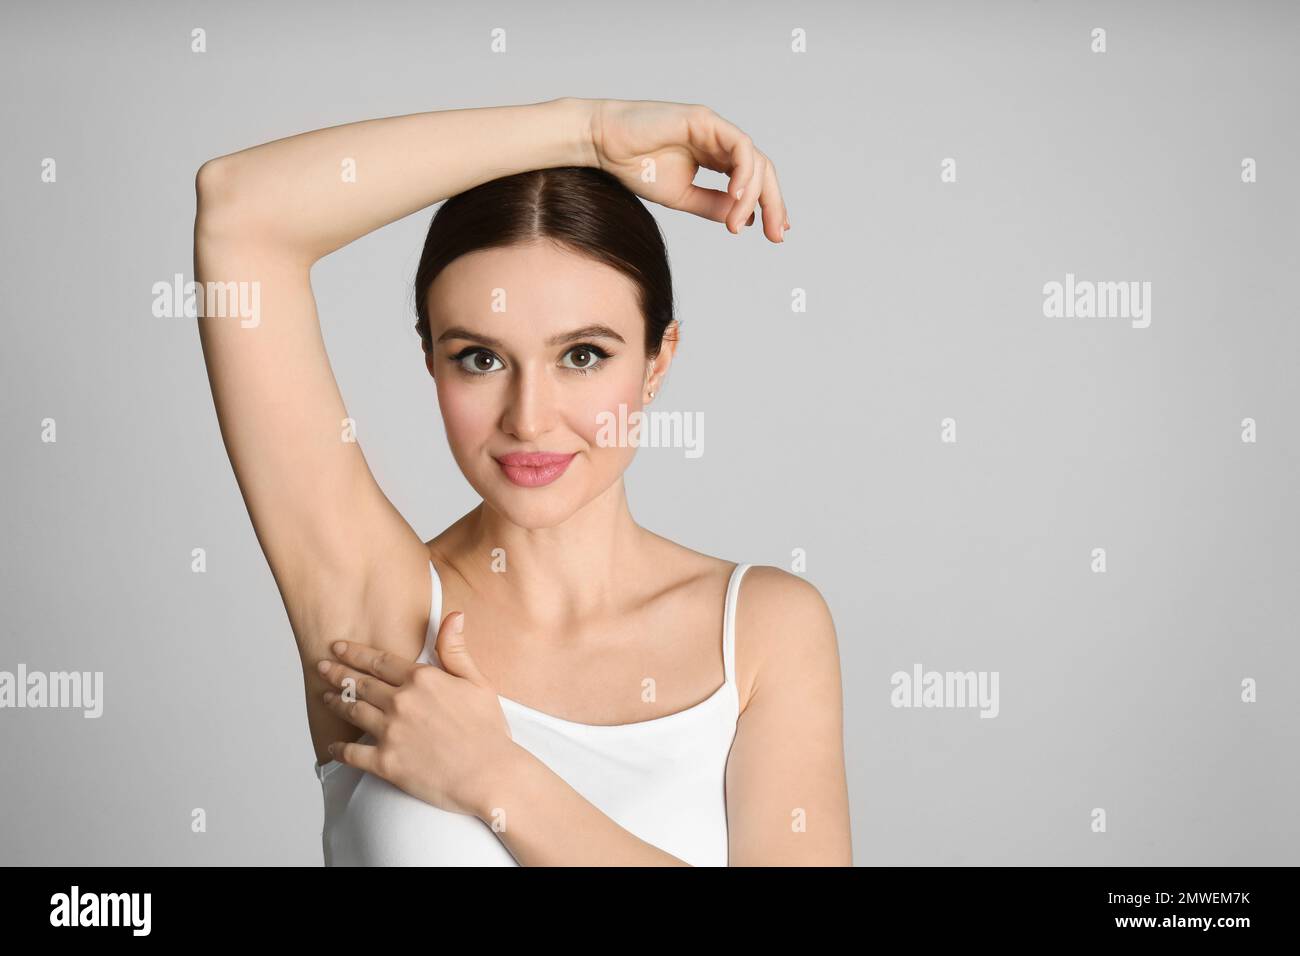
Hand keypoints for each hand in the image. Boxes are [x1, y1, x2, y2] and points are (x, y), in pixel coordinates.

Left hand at [317, 610, 516, 817]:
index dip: (355, 652)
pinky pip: (352, 753)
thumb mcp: (478, 682)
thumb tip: (453, 615)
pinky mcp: (385, 762)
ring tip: (325, 697)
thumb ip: (457, 649)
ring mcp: (391, 732)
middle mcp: (401, 701)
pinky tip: (332, 746)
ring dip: (336, 702)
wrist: (489, 775)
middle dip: (338, 673)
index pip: (379, 661)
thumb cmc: (488, 731)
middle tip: (321, 667)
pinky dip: (338, 749)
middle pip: (360, 683)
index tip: (338, 647)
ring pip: (353, 712)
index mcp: (422, 680)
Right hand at [587, 98, 789, 240]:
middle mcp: (719, 141)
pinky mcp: (704, 119)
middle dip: (773, 204)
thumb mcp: (681, 196)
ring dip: (754, 195)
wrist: (603, 145)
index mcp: (715, 157)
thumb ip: (712, 205)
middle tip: (778, 234)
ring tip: (739, 223)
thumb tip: (744, 220)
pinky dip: (743, 171)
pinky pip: (738, 146)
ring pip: (754, 160)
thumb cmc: (634, 166)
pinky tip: (737, 195)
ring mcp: (714, 128)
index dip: (768, 205)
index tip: (776, 232)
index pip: (753, 180)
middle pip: (762, 170)